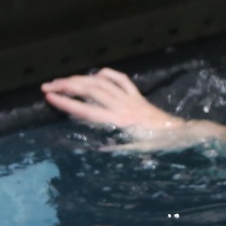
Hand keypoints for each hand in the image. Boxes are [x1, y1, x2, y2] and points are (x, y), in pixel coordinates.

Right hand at [41, 68, 185, 139]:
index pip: (86, 109)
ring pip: (100, 82)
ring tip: (63, 80)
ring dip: (81, 79)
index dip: (66, 102)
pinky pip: (120, 79)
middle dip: (66, 86)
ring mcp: (129, 97)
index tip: (49, 96)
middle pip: (89, 90)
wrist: (177, 132)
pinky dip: (106, 74)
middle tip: (47, 85)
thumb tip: (96, 150)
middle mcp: (121, 105)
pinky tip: (96, 74)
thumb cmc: (156, 144)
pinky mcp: (137, 95)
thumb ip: (116, 149)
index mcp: (118, 120)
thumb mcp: (135, 151)